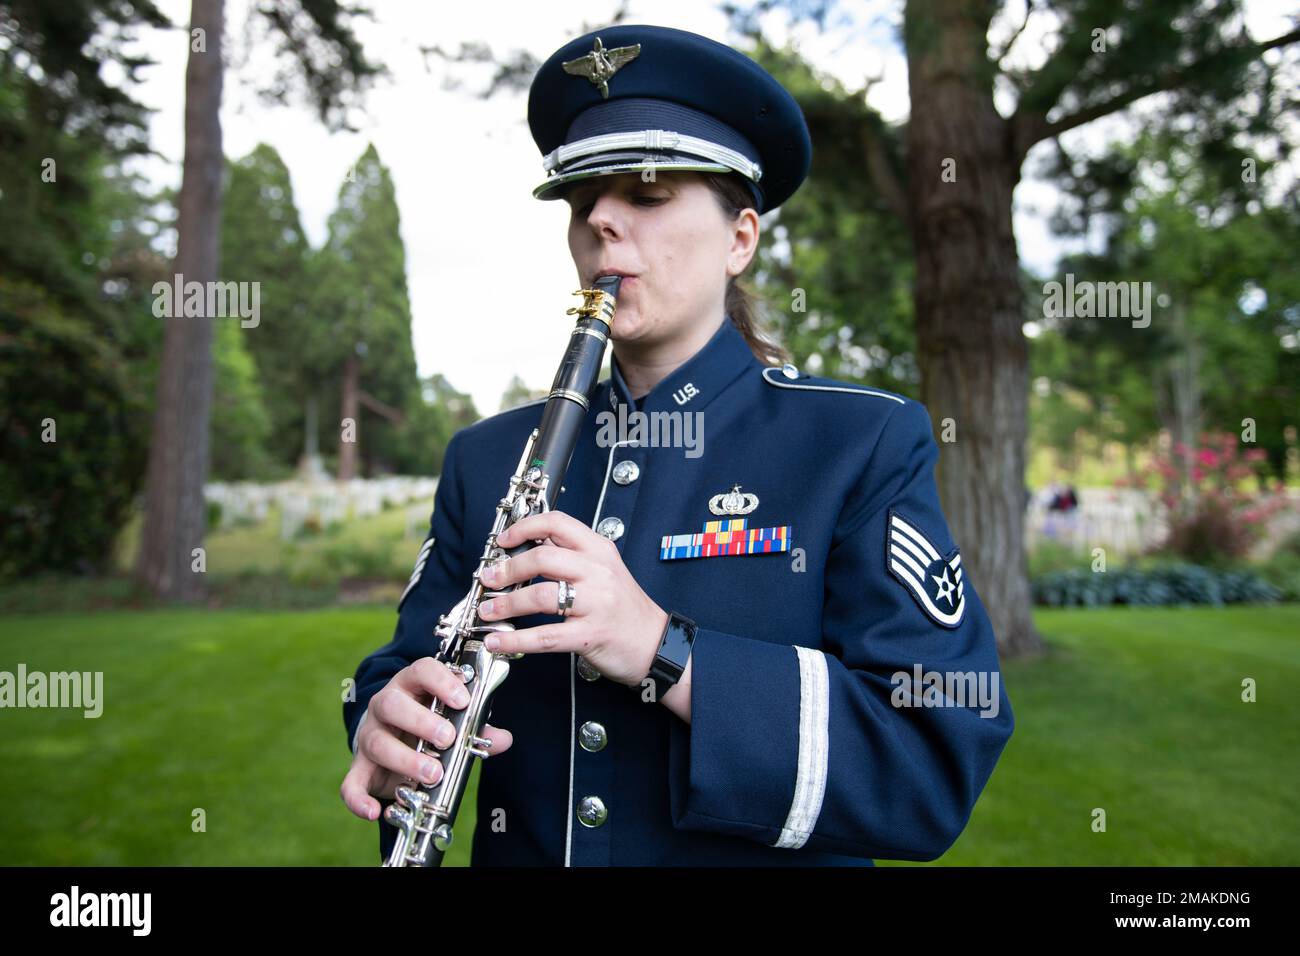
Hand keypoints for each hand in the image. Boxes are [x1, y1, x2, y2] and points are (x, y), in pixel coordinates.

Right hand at [340, 657, 513, 821]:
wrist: (392, 739)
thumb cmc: (429, 723)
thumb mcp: (452, 719)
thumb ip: (477, 728)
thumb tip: (503, 739)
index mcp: (412, 686)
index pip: (421, 670)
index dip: (441, 681)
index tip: (463, 700)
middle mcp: (385, 706)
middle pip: (392, 704)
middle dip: (421, 721)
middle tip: (447, 739)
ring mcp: (369, 735)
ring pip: (377, 742)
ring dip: (405, 759)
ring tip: (433, 774)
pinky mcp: (360, 767)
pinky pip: (351, 783)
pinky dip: (358, 799)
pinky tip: (374, 812)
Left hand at [477, 510, 668, 687]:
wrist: (656, 644)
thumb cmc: (625, 608)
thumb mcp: (604, 571)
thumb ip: (570, 556)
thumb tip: (528, 546)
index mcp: (599, 550)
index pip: (557, 523)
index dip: (524, 527)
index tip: (503, 541)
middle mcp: (598, 572)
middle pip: (542, 559)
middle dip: (507, 569)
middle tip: (488, 579)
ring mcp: (595, 603)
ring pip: (540, 596)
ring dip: (506, 604)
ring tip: (487, 610)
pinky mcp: (589, 635)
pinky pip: (545, 636)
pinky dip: (515, 639)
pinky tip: (498, 641)